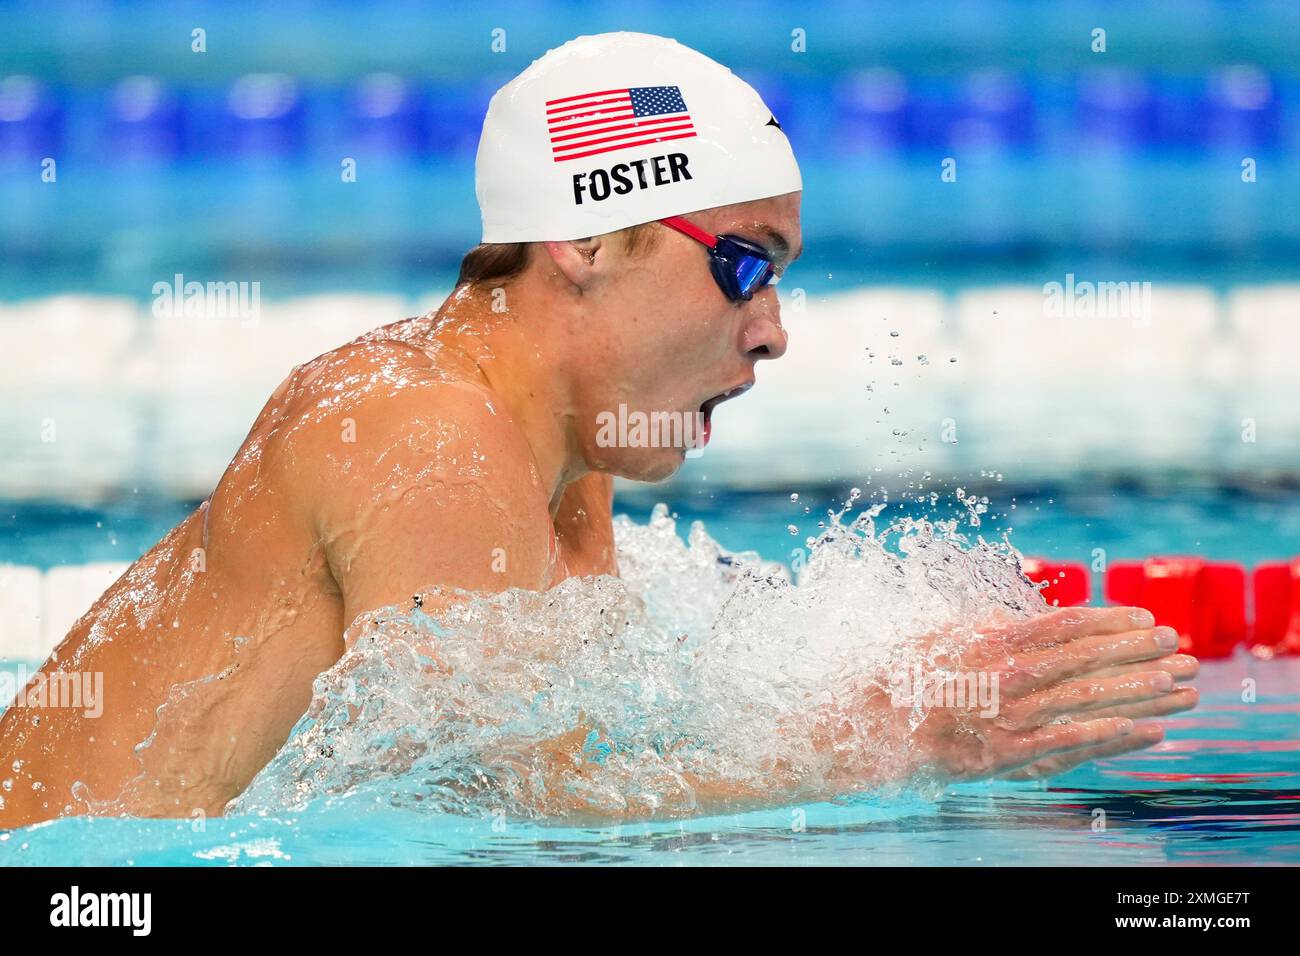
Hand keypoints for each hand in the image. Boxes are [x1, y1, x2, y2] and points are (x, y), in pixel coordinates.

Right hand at [859, 606, 1199, 783]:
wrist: (867, 727)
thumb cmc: (902, 675)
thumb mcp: (941, 633)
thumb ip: (987, 624)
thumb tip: (1022, 615)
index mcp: (991, 640)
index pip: (1066, 625)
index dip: (1111, 620)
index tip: (1147, 619)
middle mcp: (1007, 676)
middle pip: (1088, 661)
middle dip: (1139, 652)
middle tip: (1180, 647)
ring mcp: (1009, 717)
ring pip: (1089, 700)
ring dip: (1140, 692)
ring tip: (1182, 685)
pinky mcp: (1007, 755)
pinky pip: (1068, 745)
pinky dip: (1111, 738)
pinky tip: (1147, 731)